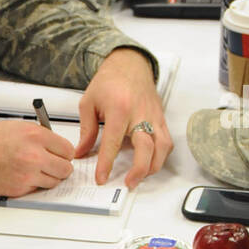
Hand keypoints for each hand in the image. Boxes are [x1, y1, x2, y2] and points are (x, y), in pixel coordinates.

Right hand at [0, 120, 74, 197]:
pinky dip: (33, 184)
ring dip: (48, 177)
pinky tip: (22, 174)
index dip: (63, 152)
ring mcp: (28, 174)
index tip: (59, 153)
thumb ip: (40, 136)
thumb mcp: (18, 127)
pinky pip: (37, 188)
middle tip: (52, 163)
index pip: (68, 149)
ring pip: (54, 181)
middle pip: (65, 168)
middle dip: (60, 166)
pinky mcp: (20, 189)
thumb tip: (55, 146)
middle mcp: (34, 156)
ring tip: (34, 169)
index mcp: (36, 136)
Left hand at [75, 49, 172, 188]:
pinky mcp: (161, 118)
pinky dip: (161, 156)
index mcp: (119, 108)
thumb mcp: (88, 103)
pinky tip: (151, 163)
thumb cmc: (109, 82)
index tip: (101, 178)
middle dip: (139, 169)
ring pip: (162, 146)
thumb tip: (81, 153)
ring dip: (153, 166)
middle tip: (128, 183)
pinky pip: (167, 141)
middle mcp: (140, 113)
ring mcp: (154, 116)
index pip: (113, 142)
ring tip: (140, 177)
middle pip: (147, 147)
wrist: (129, 65)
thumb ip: (86, 130)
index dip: (106, 163)